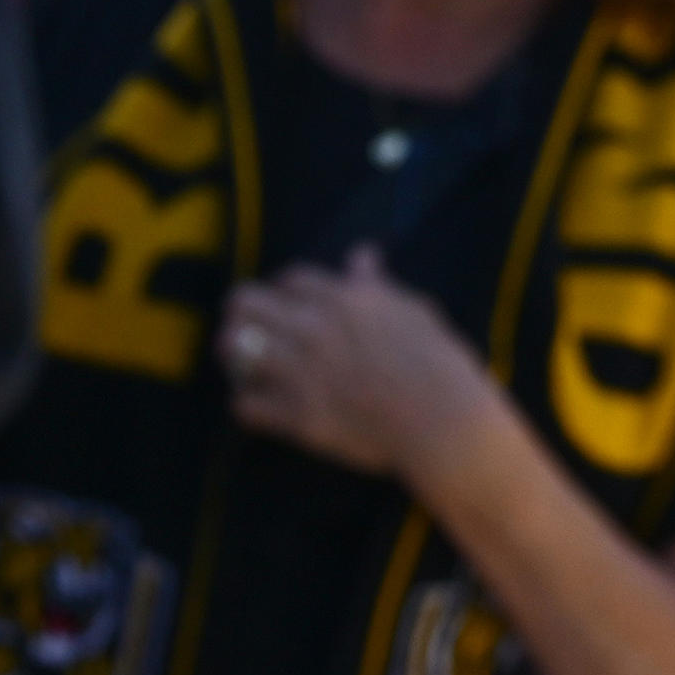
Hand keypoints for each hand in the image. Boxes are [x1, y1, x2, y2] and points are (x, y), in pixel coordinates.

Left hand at [222, 249, 502, 489]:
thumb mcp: (412, 311)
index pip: (288, 279)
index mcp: (342, 298)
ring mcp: (300, 371)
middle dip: (243, 313)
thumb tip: (361, 255)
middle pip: (245, 302)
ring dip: (236, 356)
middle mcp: (312, 327)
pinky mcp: (295, 415)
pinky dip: (249, 405)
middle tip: (252, 331)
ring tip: (249, 367)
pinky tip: (262, 407)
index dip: (284, 292)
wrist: (441, 419)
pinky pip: (243, 404)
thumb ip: (376, 285)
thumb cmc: (438, 362)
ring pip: (232, 348)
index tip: (287, 305)